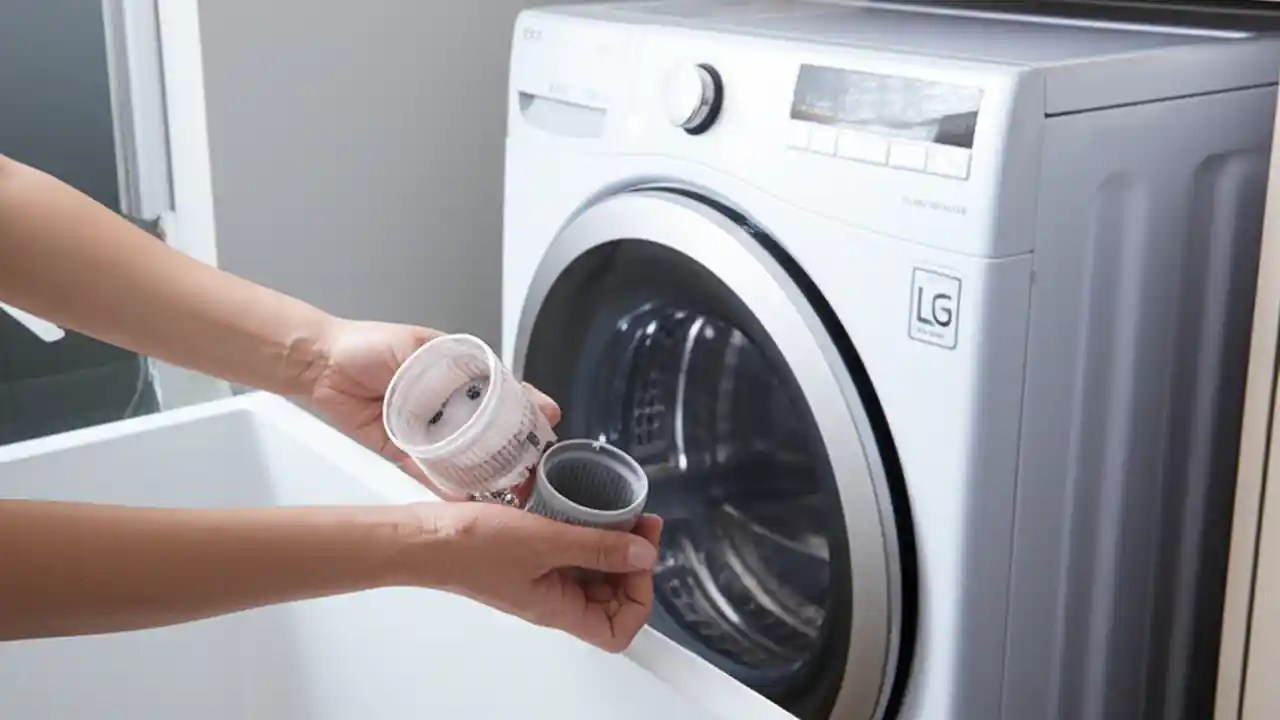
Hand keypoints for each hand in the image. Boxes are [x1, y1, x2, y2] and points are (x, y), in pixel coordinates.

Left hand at [307, 319, 560, 497]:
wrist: (322, 365)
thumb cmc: (368, 345)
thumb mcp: (419, 345)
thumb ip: (453, 363)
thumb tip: (486, 380)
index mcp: (460, 375)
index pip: (504, 393)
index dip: (528, 407)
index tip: (546, 418)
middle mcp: (450, 406)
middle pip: (491, 433)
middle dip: (514, 450)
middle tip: (531, 464)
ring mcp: (430, 432)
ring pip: (465, 457)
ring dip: (486, 473)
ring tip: (507, 489)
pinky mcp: (405, 453)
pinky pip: (430, 474)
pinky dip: (447, 486)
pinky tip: (467, 498)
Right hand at [408, 502, 662, 652]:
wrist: (423, 537)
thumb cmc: (470, 547)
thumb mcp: (545, 541)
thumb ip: (598, 547)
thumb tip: (644, 554)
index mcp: (559, 609)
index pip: (618, 630)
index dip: (640, 599)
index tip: (642, 558)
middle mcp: (553, 598)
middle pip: (611, 598)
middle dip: (633, 563)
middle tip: (641, 524)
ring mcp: (541, 578)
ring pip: (593, 572)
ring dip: (612, 545)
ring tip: (620, 512)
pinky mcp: (529, 556)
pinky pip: (569, 552)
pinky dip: (586, 533)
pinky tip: (586, 509)